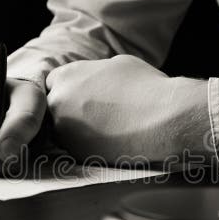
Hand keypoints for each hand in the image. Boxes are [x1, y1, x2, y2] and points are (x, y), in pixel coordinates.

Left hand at [45, 55, 208, 161]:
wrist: (165, 121)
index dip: (69, 88)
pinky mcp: (79, 155)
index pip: (53, 83)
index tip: (84, 94)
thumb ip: (96, 72)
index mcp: (66, 76)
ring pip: (64, 131)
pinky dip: (90, 146)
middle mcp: (58, 104)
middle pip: (55, 107)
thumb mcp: (118, 64)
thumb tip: (94, 79)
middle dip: (69, 110)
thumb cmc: (147, 87)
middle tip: (96, 113)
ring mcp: (66, 133)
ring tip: (109, 127)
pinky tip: (113, 141)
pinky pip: (78, 149)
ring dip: (78, 130)